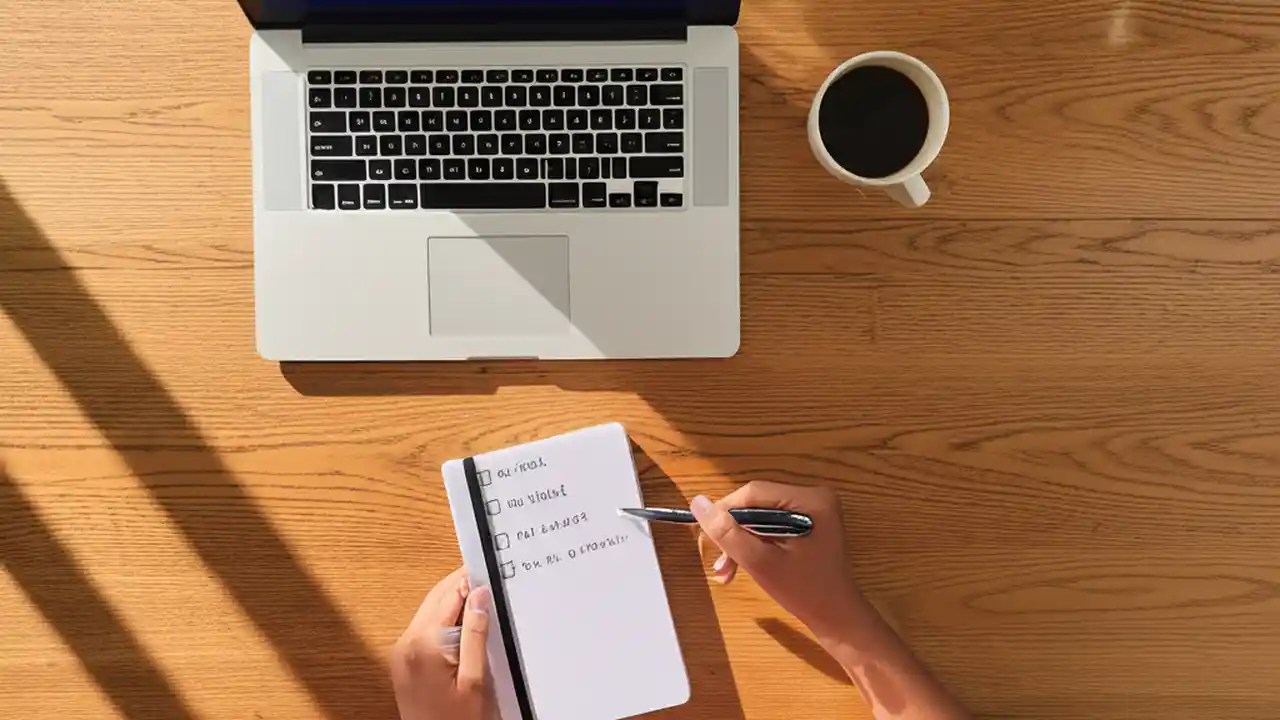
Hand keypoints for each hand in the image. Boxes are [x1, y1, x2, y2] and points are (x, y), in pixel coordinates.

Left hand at [391, 567, 492, 719]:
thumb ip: (475, 635)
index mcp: (423, 644)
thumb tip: (480, 593)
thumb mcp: (474, 680)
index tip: (489, 566)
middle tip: (489, 577)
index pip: (447, 596)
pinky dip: (444, 619)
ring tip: (483, 597)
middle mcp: (406, 643)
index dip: (468, 578)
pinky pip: (425, 628)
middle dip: (461, 585)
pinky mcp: (403, 661)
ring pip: (430, 611)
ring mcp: (401, 652)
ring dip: (453, 601)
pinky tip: (466, 622)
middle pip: (435, 599)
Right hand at [692, 481, 860, 638]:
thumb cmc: (803, 591)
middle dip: (734, 532)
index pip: (754, 493)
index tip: (706, 535)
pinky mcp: (809, 522)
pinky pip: (772, 524)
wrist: (836, 617)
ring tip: (725, 571)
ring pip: (761, 516)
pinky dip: (756, 543)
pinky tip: (741, 564)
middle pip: (757, 504)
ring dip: (742, 541)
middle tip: (716, 560)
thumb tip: (697, 502)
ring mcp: (813, 509)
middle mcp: (814, 496)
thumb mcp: (760, 562)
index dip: (725, 511)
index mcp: (810, 499)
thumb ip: (728, 533)